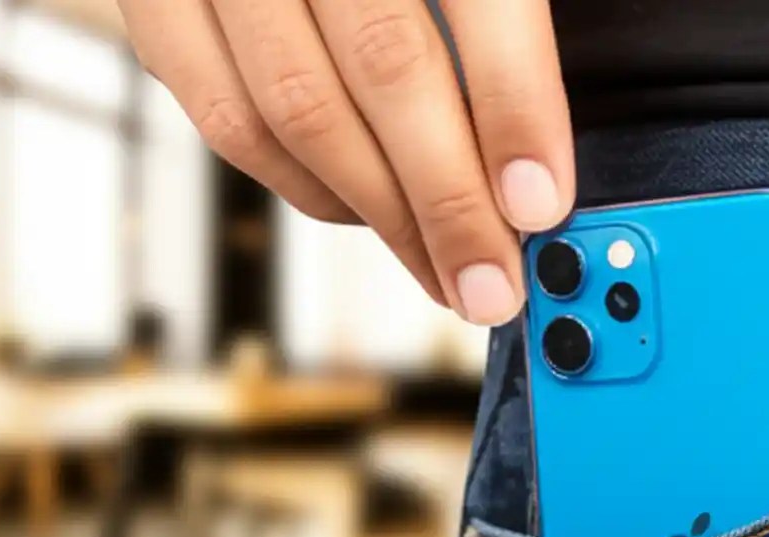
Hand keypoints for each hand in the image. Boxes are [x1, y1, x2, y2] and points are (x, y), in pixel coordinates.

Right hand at [119, 0, 574, 325]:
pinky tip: (360, 213)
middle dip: (449, 199)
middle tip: (494, 278)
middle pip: (385, 68)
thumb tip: (532, 135)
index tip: (543, 200)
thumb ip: (493, 7)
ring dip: (380, 213)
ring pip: (298, 109)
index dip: (514, 106)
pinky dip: (301, 183)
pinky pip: (225, 117)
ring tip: (440, 268)